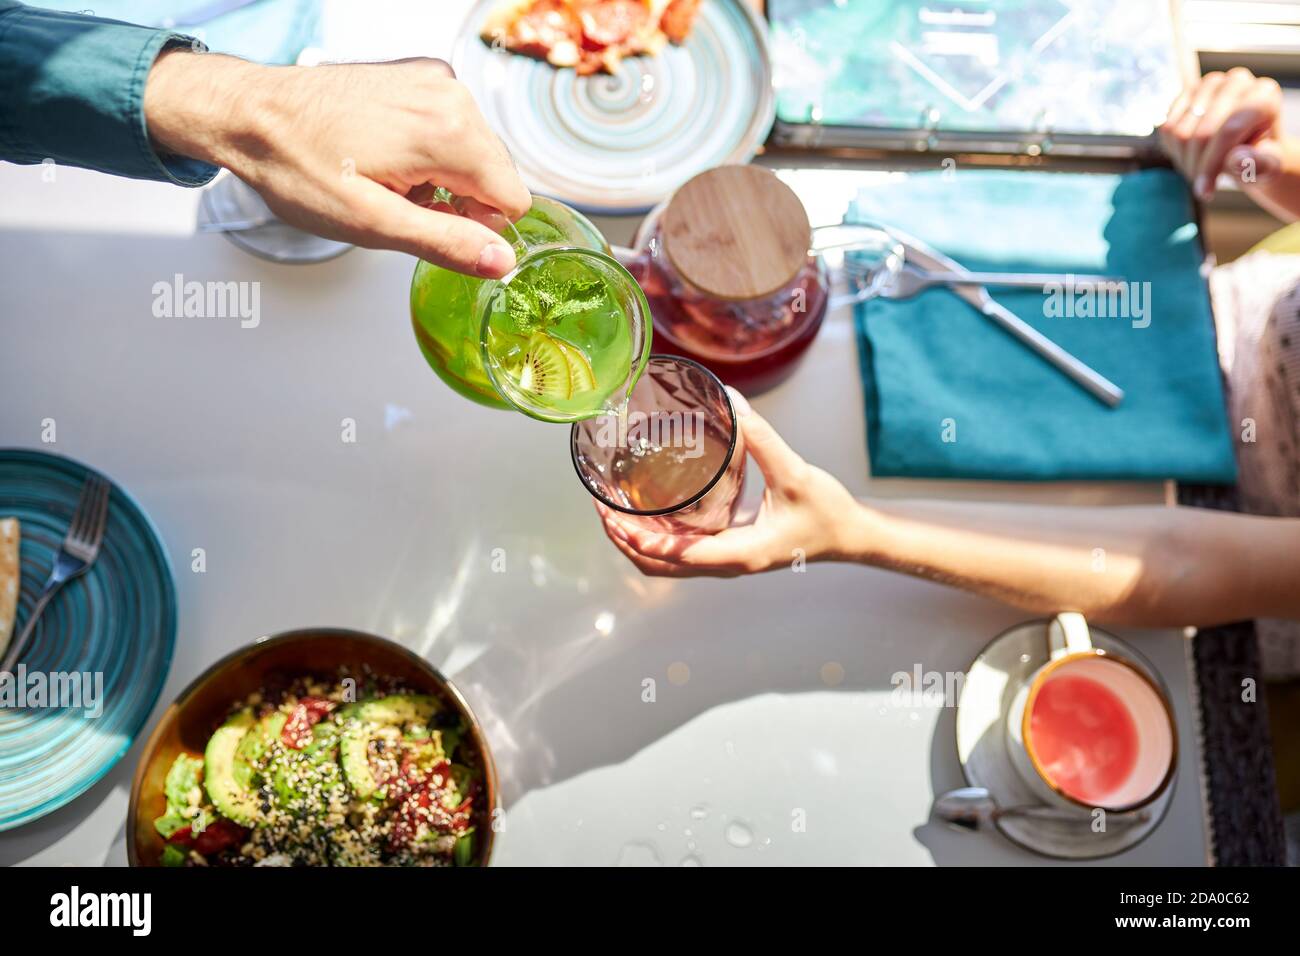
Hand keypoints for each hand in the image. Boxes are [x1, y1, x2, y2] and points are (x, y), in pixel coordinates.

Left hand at [144, 52, 530, 277]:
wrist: (248, 114)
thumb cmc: (298, 166)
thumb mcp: (374, 224)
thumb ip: (448, 243)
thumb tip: (502, 261)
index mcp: (449, 131)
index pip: (513, 200)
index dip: (477, 227)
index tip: (429, 224)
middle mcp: (451, 96)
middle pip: (497, 174)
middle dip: (460, 201)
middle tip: (400, 204)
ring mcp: (434, 81)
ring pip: (475, 154)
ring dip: (442, 178)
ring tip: (388, 179)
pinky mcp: (418, 79)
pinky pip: (452, 130)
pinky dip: (429, 153)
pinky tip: (386, 157)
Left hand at [597, 390, 864, 576]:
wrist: (848, 535)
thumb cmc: (826, 513)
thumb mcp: (795, 472)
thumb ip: (761, 438)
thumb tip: (730, 401)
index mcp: (738, 554)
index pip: (674, 557)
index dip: (640, 539)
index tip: (612, 515)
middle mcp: (725, 564)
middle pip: (658, 565)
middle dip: (625, 540)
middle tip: (601, 507)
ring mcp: (724, 560)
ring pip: (666, 562)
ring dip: (636, 540)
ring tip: (612, 508)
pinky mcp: (727, 549)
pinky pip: (681, 551)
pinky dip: (656, 536)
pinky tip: (646, 509)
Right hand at [1159, 67, 1284, 201]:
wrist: (1248, 146)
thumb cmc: (1260, 157)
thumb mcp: (1268, 167)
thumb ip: (1259, 164)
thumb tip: (1236, 159)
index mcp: (1264, 96)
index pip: (1228, 130)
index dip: (1211, 164)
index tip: (1204, 192)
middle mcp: (1237, 82)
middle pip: (1201, 132)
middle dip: (1197, 166)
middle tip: (1201, 184)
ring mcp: (1209, 84)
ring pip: (1179, 131)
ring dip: (1183, 160)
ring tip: (1198, 170)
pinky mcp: (1187, 92)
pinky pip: (1166, 127)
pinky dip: (1173, 149)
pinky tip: (1189, 155)